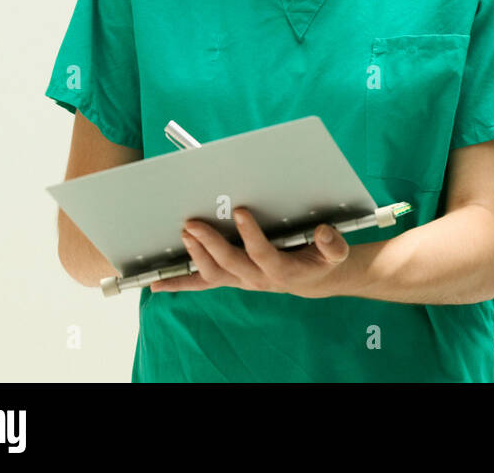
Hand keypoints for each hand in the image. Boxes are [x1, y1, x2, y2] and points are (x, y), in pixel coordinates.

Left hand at [149, 208, 347, 298]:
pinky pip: (202, 283)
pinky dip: (180, 284)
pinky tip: (158, 283)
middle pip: (229, 264)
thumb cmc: (320, 259)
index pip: (262, 254)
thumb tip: (323, 232)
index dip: (250, 234)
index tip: (239, 210)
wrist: (313, 278)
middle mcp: (257, 279)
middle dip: (209, 244)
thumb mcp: (335, 251)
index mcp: (281, 270)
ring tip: (184, 233)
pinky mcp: (230, 278)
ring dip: (195, 256)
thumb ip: (333, 244)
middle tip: (193, 222)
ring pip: (213, 274)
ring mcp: (241, 280)